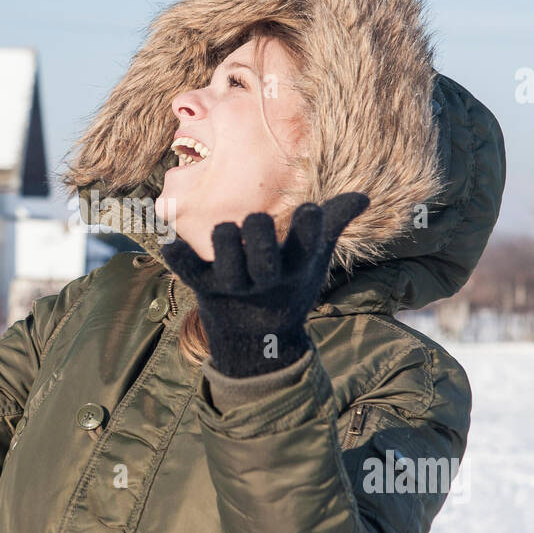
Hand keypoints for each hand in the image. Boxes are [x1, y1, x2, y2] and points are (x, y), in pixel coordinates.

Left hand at [160, 193, 369, 376]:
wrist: (255, 335)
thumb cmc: (288, 282)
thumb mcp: (314, 257)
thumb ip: (334, 222)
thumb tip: (364, 197)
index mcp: (295, 268)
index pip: (306, 246)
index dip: (307, 228)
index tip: (308, 210)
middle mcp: (264, 279)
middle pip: (263, 261)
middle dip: (259, 236)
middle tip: (257, 219)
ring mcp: (232, 284)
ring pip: (227, 266)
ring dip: (225, 242)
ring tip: (226, 228)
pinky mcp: (203, 286)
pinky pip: (187, 271)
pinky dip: (178, 256)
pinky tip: (170, 239)